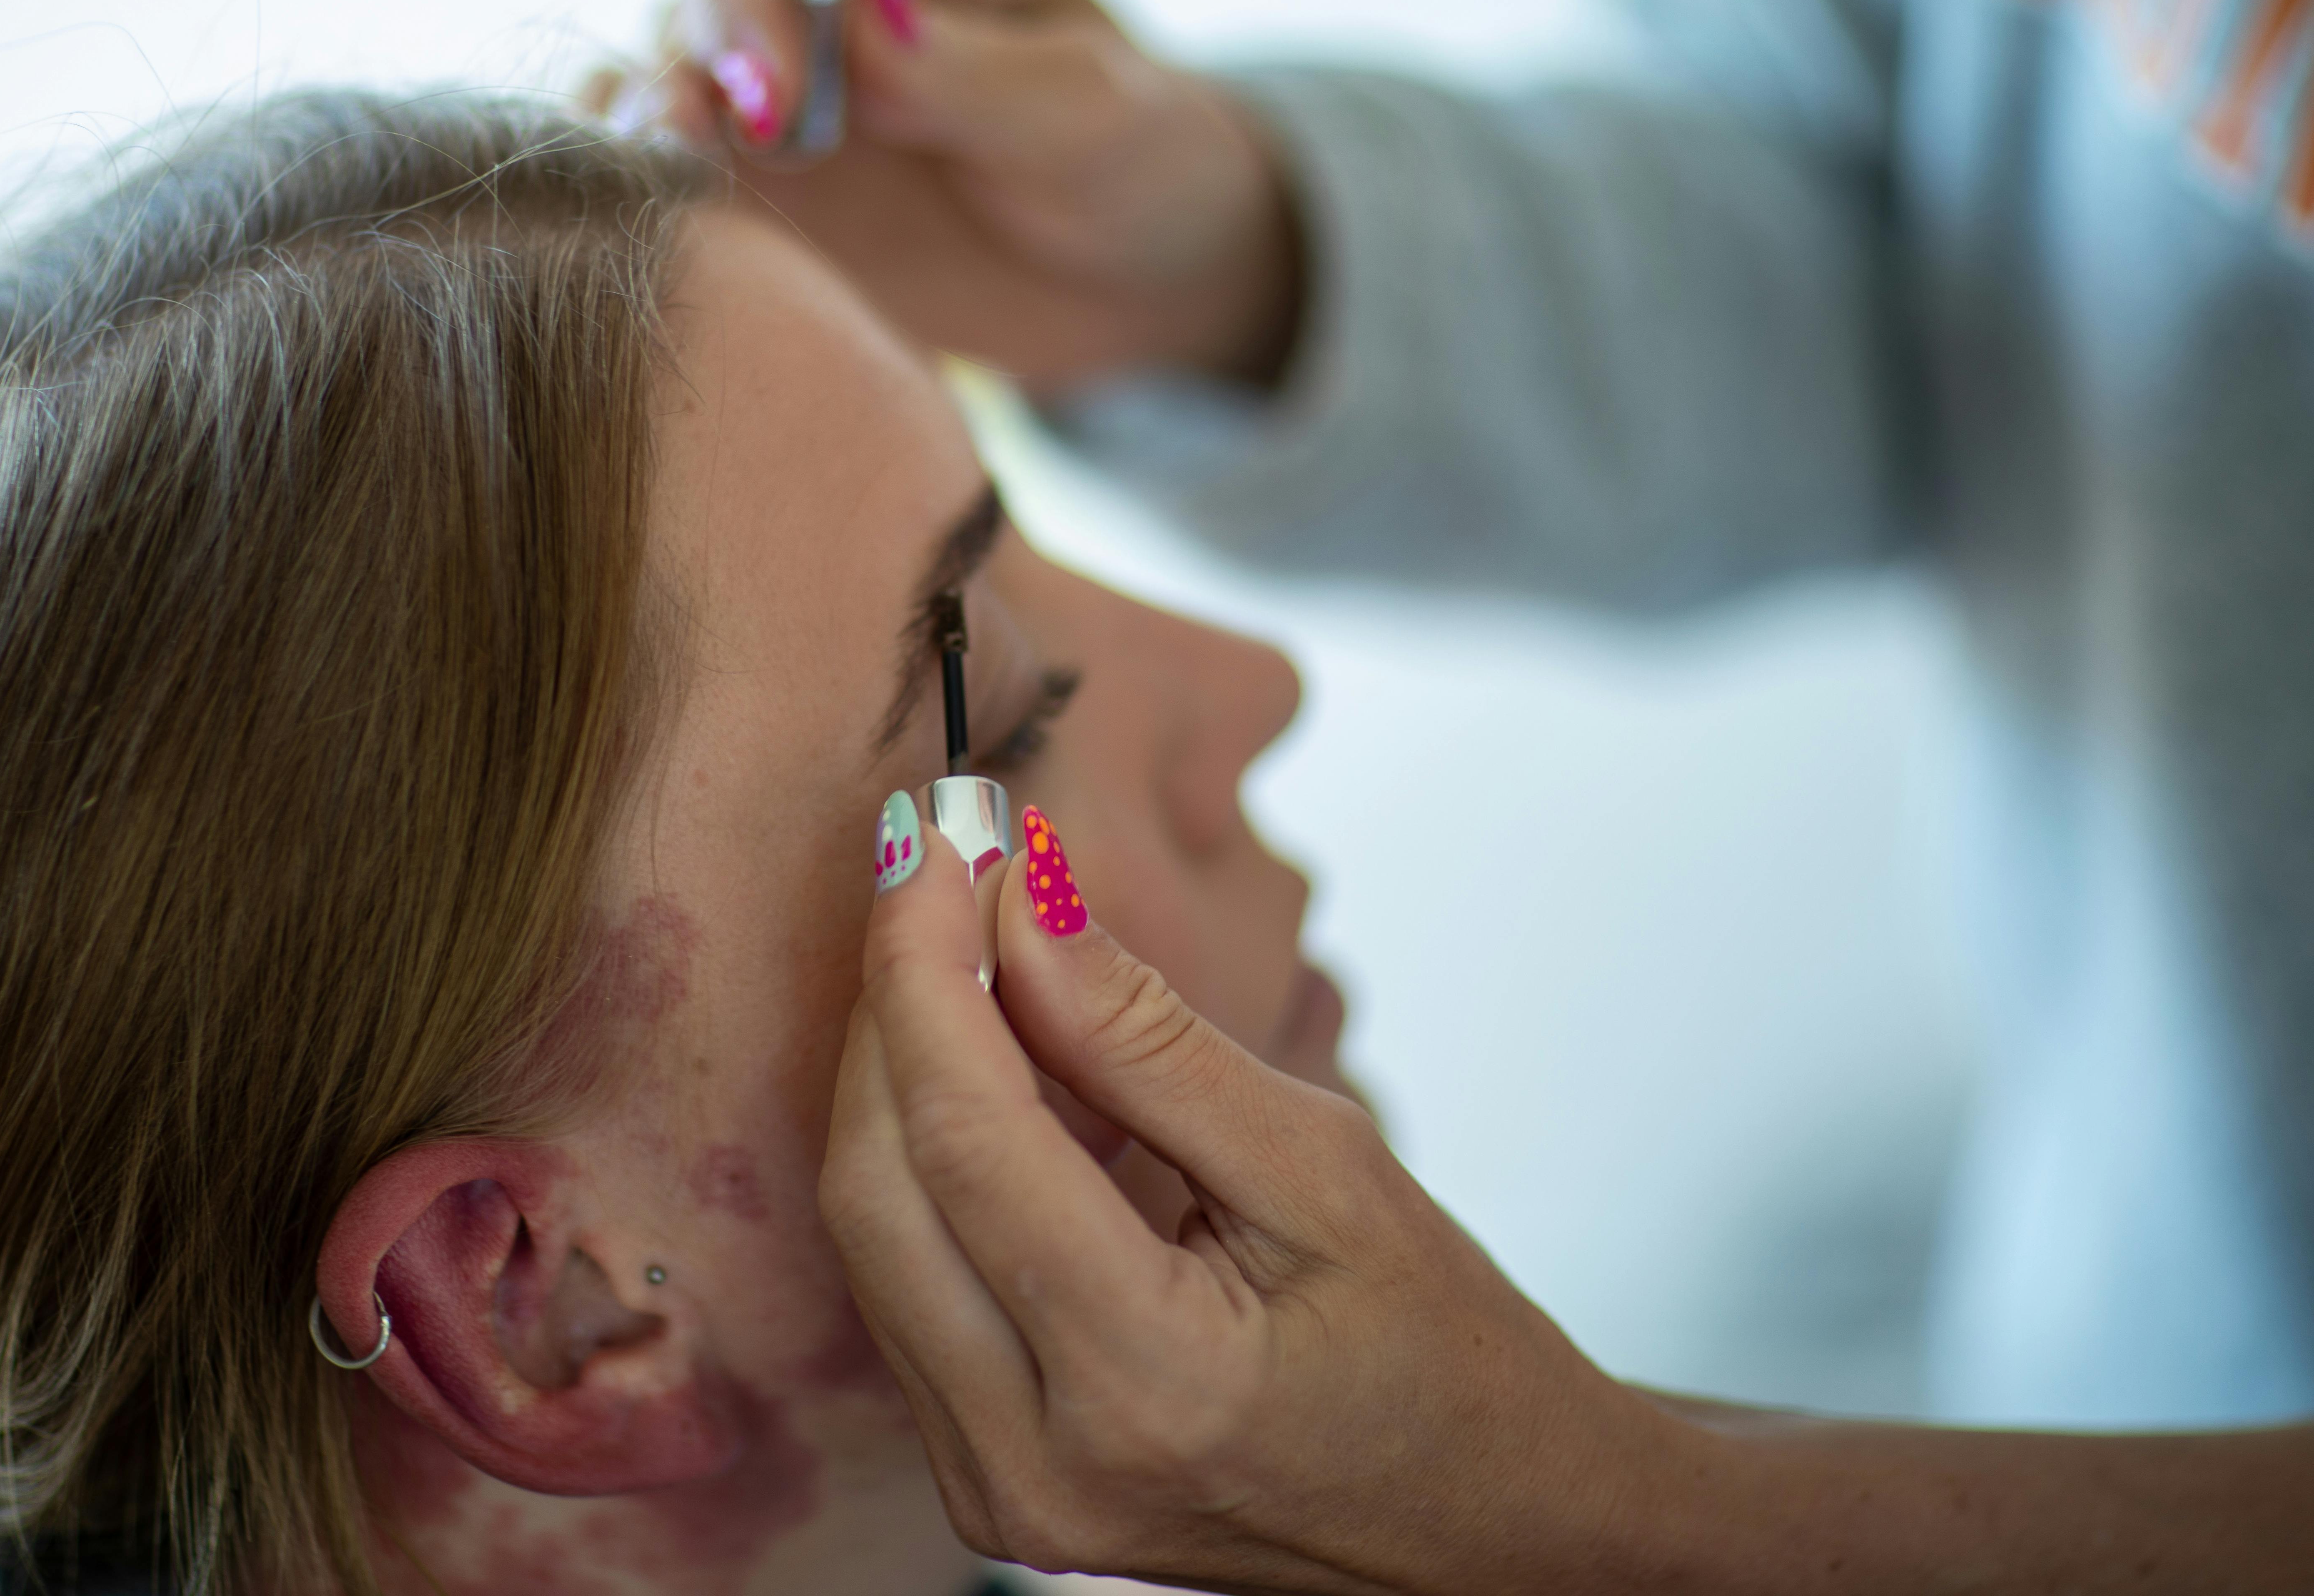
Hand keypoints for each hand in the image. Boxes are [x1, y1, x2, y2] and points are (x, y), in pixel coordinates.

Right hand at [597, 0, 1302, 395]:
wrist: (1145, 278)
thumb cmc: (1138, 165)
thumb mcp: (1090, 114)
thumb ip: (972, 73)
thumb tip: (855, 23)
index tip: (778, 101)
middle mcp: (812, 16)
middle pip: (681, 4)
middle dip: (677, 72)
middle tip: (700, 152)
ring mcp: (776, 116)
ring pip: (647, 94)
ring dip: (637, 139)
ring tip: (666, 192)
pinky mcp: (765, 210)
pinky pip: (666, 194)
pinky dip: (645, 209)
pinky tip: (669, 245)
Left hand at [821, 815, 1687, 1592]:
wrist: (1490, 1526)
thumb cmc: (1440, 1348)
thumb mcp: (1328, 1170)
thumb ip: (1151, 1043)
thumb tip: (1024, 902)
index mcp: (1147, 1385)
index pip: (967, 1137)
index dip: (929, 965)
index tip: (941, 837)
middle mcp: (1037, 1463)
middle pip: (881, 1184)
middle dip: (895, 1003)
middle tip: (946, 869)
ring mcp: (996, 1490)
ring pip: (872, 1232)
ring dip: (898, 1070)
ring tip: (966, 944)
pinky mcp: (983, 1478)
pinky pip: (905, 1282)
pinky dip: (924, 1154)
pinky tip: (985, 1064)